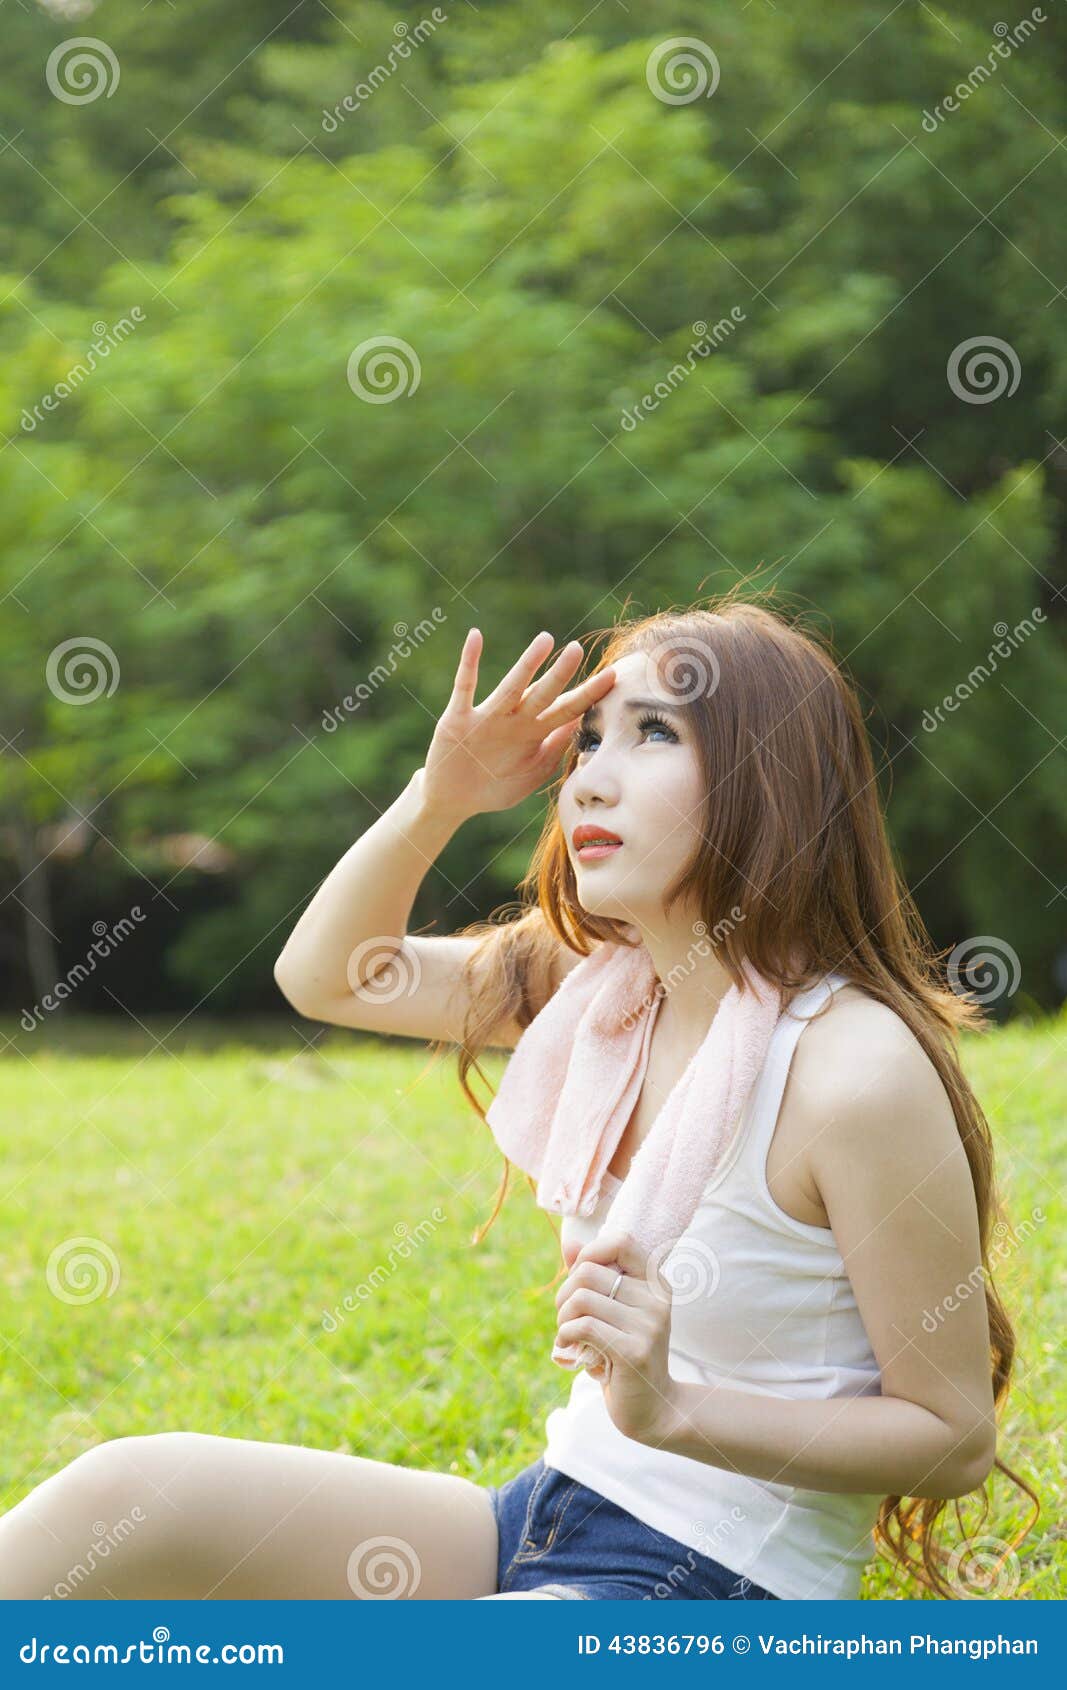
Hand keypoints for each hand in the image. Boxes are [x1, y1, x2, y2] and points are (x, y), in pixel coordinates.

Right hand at [421, 629, 615, 819]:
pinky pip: (464, 687)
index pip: (566, 709)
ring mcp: (486, 717)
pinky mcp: (457, 719)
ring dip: (527, 664)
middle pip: (542, 694)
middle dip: (561, 674)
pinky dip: (468, 661)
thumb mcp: (531, 773)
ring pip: (511, 687)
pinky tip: (476, 636)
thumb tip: (578, 722)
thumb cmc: (495, 788)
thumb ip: (553, 751)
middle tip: (578, 650)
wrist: (453, 801)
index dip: (588, 694)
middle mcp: (513, 720)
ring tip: (545, 640)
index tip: (613, 676)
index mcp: (533, 733)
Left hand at [553, 1228, 679, 1446]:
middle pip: (588, 1272)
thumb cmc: (625, 1353)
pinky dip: (566, 1336)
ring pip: (582, 1299)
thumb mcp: (613, 1311)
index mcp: (655, 1283)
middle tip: (567, 1318)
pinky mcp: (635, 1351)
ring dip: (563, 1319)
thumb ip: (593, 1276)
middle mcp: (657, 1299)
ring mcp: (649, 1325)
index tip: (578, 1278)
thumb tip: (570, 1244)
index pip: (621, 1242)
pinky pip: (584, 1327)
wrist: (652, 1407)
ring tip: (569, 1335)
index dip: (590, 1253)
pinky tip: (569, 1348)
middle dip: (565, 1294)